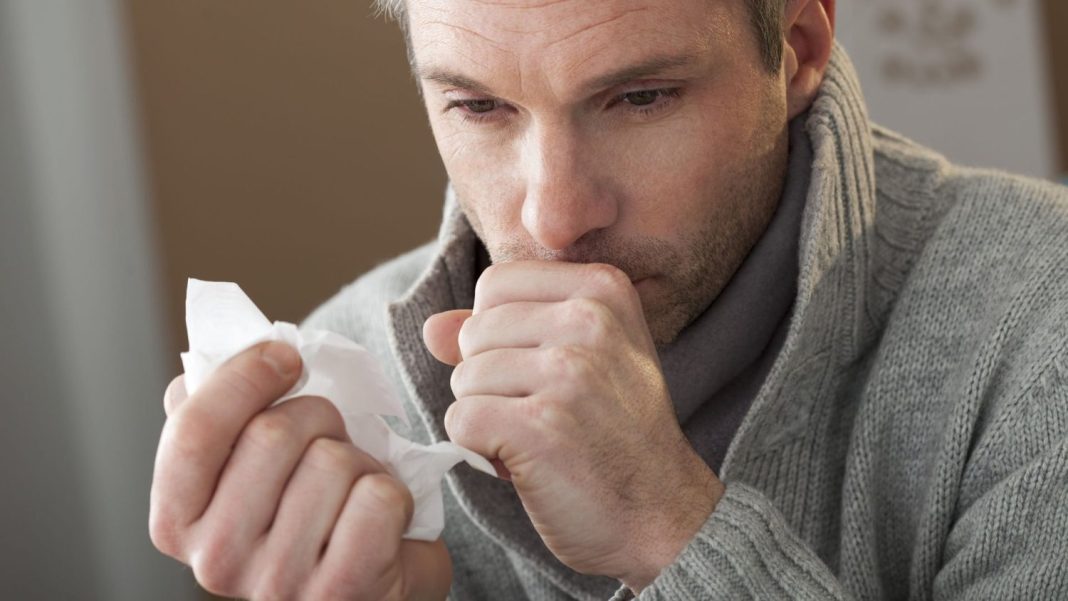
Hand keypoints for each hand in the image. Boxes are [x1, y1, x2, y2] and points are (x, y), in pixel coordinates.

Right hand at [149, 341, 450, 599]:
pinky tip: (382, 519)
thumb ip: (214, 420)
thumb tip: (194, 375)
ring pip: (332, 462)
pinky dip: (394, 494)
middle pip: (272, 434)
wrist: (370, 585)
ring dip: (360, 461)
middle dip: (318, 418)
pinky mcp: (343, 590)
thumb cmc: (308, 512)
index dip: (244, 377)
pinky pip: (377, 498)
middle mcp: (216, 561)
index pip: (195, 431)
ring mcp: (278, 583)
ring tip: (353, 489)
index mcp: (178, 521)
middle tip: (329, 441)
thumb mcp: (249, 464)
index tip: (285, 357)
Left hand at [423, 262, 723, 590]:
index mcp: (603, 289)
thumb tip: (432, 327)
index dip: (496, 332)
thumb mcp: (582, 359)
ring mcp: (567, 373)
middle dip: (490, 380)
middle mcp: (589, 320)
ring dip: (487, 418)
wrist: (664, 514)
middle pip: (475, 331)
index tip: (540, 370)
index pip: (495, 283)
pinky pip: (461, 420)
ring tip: (538, 438)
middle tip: (544, 414)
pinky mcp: (539, 427)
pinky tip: (524, 462)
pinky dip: (480, 449)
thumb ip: (506, 331)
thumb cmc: (618, 436)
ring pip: (464, 378)